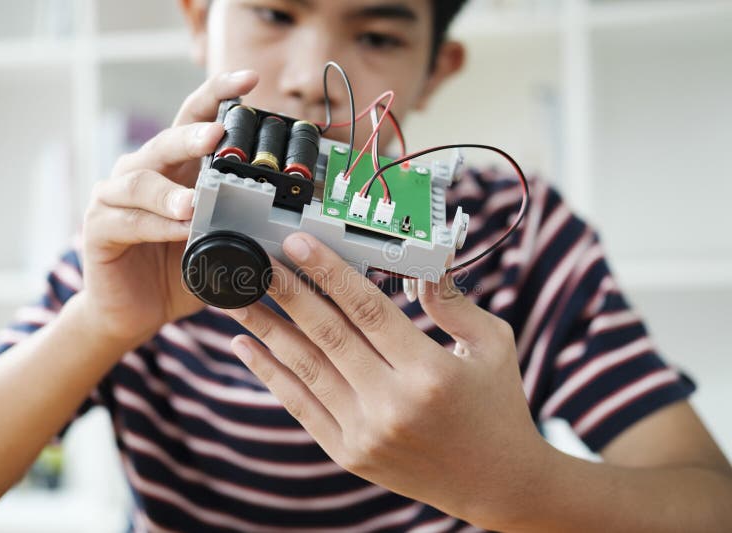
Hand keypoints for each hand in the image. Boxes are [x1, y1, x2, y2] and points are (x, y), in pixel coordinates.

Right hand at [80, 70, 258, 343]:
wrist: (136, 312)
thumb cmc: (180, 271)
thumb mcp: (220, 242)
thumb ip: (243, 223)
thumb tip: (294, 216)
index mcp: (176, 168)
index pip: (196, 120)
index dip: (218, 95)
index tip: (249, 80)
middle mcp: (142, 173)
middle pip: (166, 142)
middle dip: (194, 135)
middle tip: (219, 134)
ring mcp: (115, 198)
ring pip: (139, 180)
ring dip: (168, 190)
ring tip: (193, 203)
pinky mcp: (98, 228)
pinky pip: (126, 221)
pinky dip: (152, 224)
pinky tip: (176, 229)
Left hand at [224, 232, 550, 528]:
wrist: (497, 483)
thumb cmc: (498, 407)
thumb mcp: (492, 345)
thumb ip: (452, 303)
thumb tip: (424, 262)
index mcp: (430, 372)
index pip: (367, 309)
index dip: (328, 271)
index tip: (298, 243)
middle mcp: (392, 404)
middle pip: (327, 334)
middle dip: (286, 290)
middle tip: (255, 259)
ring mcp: (366, 432)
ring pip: (305, 367)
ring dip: (266, 328)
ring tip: (236, 296)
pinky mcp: (349, 453)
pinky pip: (300, 405)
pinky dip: (270, 373)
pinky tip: (247, 345)